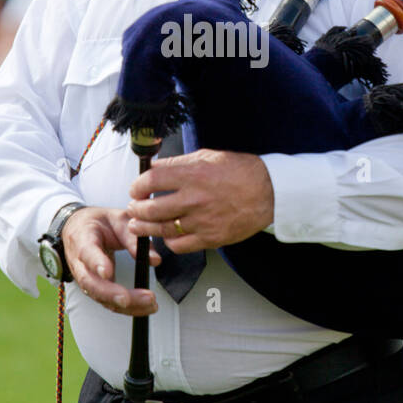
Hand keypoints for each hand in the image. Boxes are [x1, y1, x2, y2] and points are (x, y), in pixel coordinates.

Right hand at [61, 206, 160, 315]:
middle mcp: (79, 262)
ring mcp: (84, 278)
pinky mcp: (94, 288)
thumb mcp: (117, 219)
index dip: (96, 264)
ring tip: (149, 304)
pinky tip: (145, 308)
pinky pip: (107, 302)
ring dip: (124, 305)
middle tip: (130, 298)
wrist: (78, 229)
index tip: (107, 272)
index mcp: (83, 239)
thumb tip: (154, 259)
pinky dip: (126, 308)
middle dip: (111, 293)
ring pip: (99, 296)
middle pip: (90, 282)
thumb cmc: (98, 223)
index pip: (87, 253)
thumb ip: (134, 238)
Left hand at [126, 149, 274, 251]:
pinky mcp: (210, 238)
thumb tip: (153, 167)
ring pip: (162, 229)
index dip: (137, 185)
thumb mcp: (208, 156)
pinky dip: (169, 242)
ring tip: (138, 224)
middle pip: (151, 208)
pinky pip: (179, 245)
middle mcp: (195, 199)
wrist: (269, 192)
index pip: (151, 180)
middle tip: (134, 207)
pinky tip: (166, 235)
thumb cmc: (240, 172)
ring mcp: (202, 221)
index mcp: (193, 174)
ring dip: (145, 228)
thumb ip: (179, 163)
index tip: (136, 188)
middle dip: (136, 208)